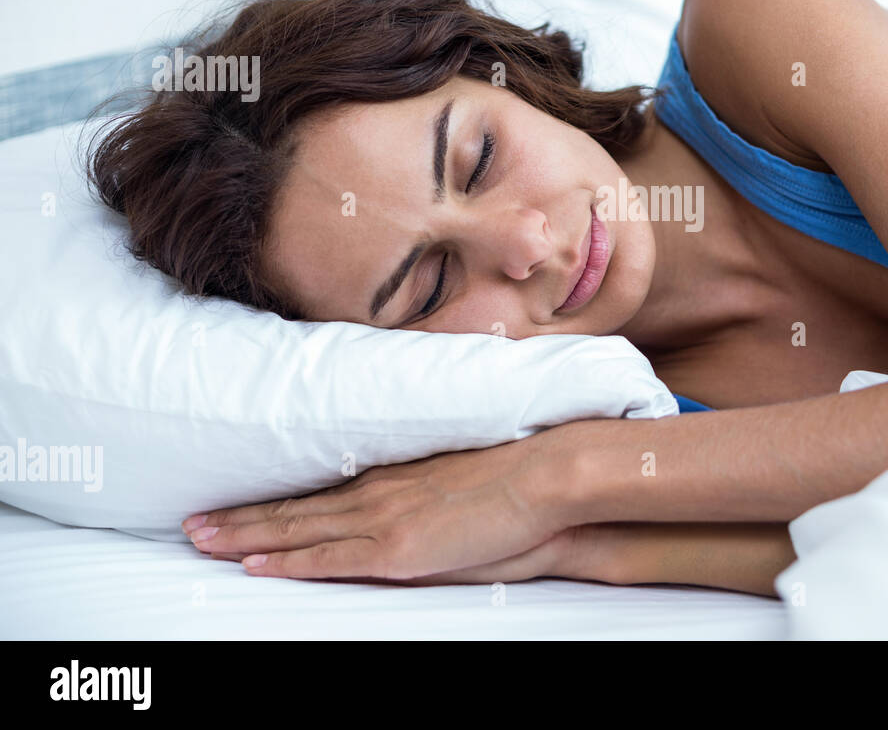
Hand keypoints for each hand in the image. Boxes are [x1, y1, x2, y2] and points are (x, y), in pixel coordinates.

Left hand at [181, 436, 572, 582]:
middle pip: (295, 509)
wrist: (542, 474)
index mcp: (393, 476)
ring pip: (298, 530)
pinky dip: (287, 562)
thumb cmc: (514, 474)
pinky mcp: (396, 547)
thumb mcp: (462, 476)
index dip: (273, 501)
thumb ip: (428, 490)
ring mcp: (382, 518)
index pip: (319, 491)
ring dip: (245, 537)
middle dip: (240, 519)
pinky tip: (255, 566)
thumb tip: (414, 499)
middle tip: (192, 524)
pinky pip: (328, 559)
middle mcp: (377, 492)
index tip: (236, 505)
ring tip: (201, 540)